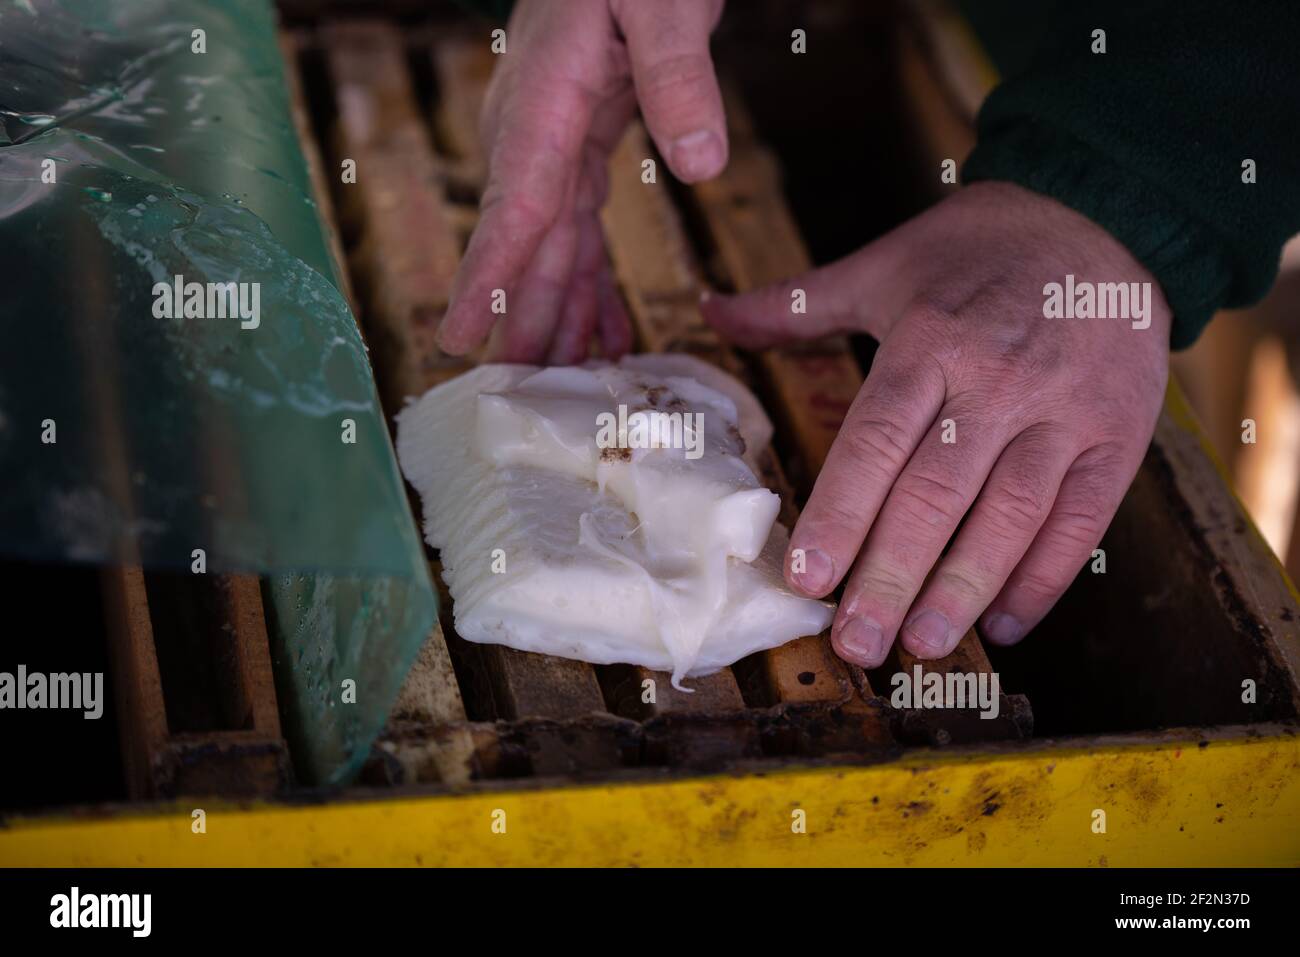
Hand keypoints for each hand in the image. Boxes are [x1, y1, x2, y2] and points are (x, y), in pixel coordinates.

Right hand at [437, 0, 726, 363]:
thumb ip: (678, 75)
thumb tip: (698, 165)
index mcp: (545, 102)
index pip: (514, 206)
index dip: (490, 278)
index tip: (460, 338)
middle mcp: (534, 130)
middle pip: (528, 243)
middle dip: (522, 320)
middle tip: (517, 396)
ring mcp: (551, 140)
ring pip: (551, 245)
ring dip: (557, 313)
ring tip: (563, 382)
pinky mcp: (578, 143)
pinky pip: (576, 227)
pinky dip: (588, 281)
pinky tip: (598, 331)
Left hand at [702, 181, 1170, 666]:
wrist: (1103, 217)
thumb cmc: (976, 251)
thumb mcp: (883, 267)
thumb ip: (798, 305)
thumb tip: (710, 312)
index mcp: (930, 339)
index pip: (875, 443)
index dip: (840, 516)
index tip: (807, 579)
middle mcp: (997, 380)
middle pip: (937, 494)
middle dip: (890, 576)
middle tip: (856, 643)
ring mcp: (1064, 411)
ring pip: (1011, 516)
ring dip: (963, 590)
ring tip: (921, 645)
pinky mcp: (1118, 435)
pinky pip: (1083, 519)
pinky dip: (1045, 576)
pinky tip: (1005, 622)